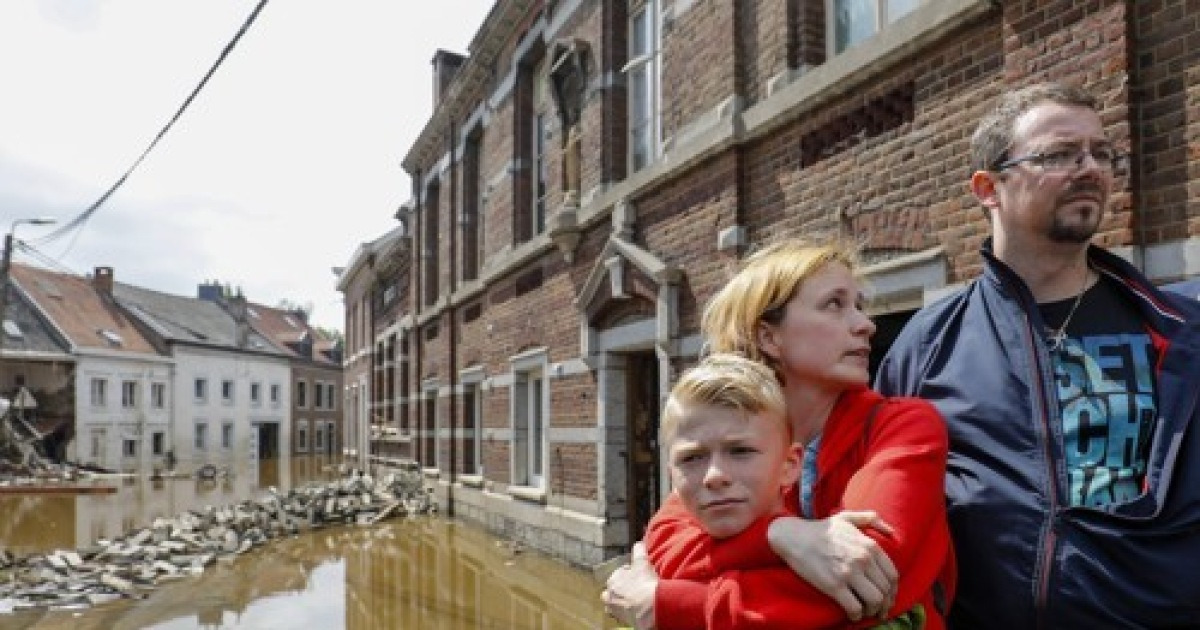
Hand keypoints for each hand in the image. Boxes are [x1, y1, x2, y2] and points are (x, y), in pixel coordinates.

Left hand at [601, 542, 657, 629]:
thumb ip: (639, 550)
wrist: (650, 607)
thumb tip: (638, 542)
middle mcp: (609, 594)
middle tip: (636, 589)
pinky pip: (620, 616)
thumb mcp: (642, 563)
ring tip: (634, 601)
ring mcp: (614, 609)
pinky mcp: (620, 620)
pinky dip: (624, 613)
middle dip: (622, 589)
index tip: (640, 577)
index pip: (620, 574)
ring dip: (620, 602)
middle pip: (615, 589)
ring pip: (614, 604)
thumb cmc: (645, 583)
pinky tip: (634, 611)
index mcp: (613, 579)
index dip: (631, 574)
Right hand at [767, 511, 897, 621]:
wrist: (794, 537)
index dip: (893, 591)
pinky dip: (857, 616)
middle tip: (878, 610)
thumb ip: (871, 519)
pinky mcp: (833, 586)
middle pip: (885, 590)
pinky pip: (855, 608)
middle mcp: (863, 559)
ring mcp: (848, 573)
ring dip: (873, 611)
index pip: (892, 575)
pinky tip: (853, 614)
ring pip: (875, 601)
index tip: (888, 598)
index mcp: (869, 545)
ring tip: (866, 612)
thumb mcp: (847, 518)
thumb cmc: (821, 529)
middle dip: (884, 604)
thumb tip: (891, 531)